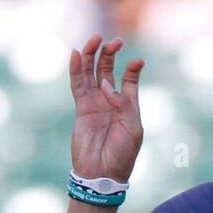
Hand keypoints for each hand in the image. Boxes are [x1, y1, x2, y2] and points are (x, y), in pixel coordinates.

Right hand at [69, 34, 143, 182]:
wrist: (102, 172)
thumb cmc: (122, 154)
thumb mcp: (133, 128)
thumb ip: (123, 104)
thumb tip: (106, 85)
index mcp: (128, 106)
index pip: (129, 81)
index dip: (132, 69)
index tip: (137, 61)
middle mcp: (110, 101)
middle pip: (108, 71)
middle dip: (110, 54)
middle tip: (115, 42)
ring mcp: (94, 103)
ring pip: (91, 73)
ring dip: (92, 56)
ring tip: (94, 39)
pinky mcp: (81, 108)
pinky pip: (77, 84)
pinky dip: (76, 69)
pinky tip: (76, 54)